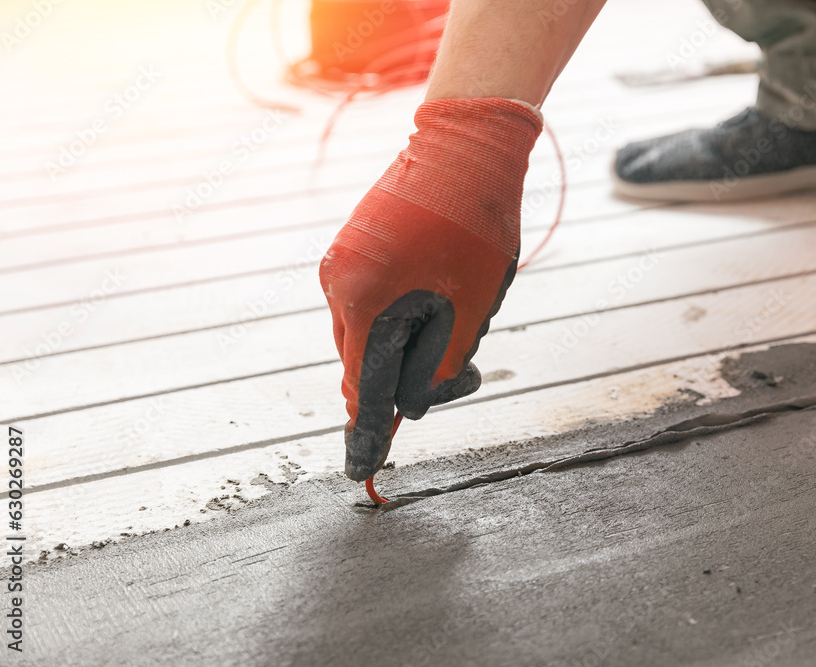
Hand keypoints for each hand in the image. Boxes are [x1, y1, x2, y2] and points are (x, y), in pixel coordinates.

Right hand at [320, 98, 541, 480]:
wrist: (466, 145)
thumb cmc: (477, 229)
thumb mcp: (469, 311)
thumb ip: (433, 367)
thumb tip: (408, 411)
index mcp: (363, 301)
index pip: (362, 388)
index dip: (367, 432)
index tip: (360, 471)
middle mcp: (338, 285)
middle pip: (364, 364)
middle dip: (409, 378)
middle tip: (464, 371)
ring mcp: (339, 264)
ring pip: (366, 336)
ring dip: (407, 346)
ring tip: (458, 314)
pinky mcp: (350, 250)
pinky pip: (366, 306)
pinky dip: (398, 318)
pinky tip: (436, 292)